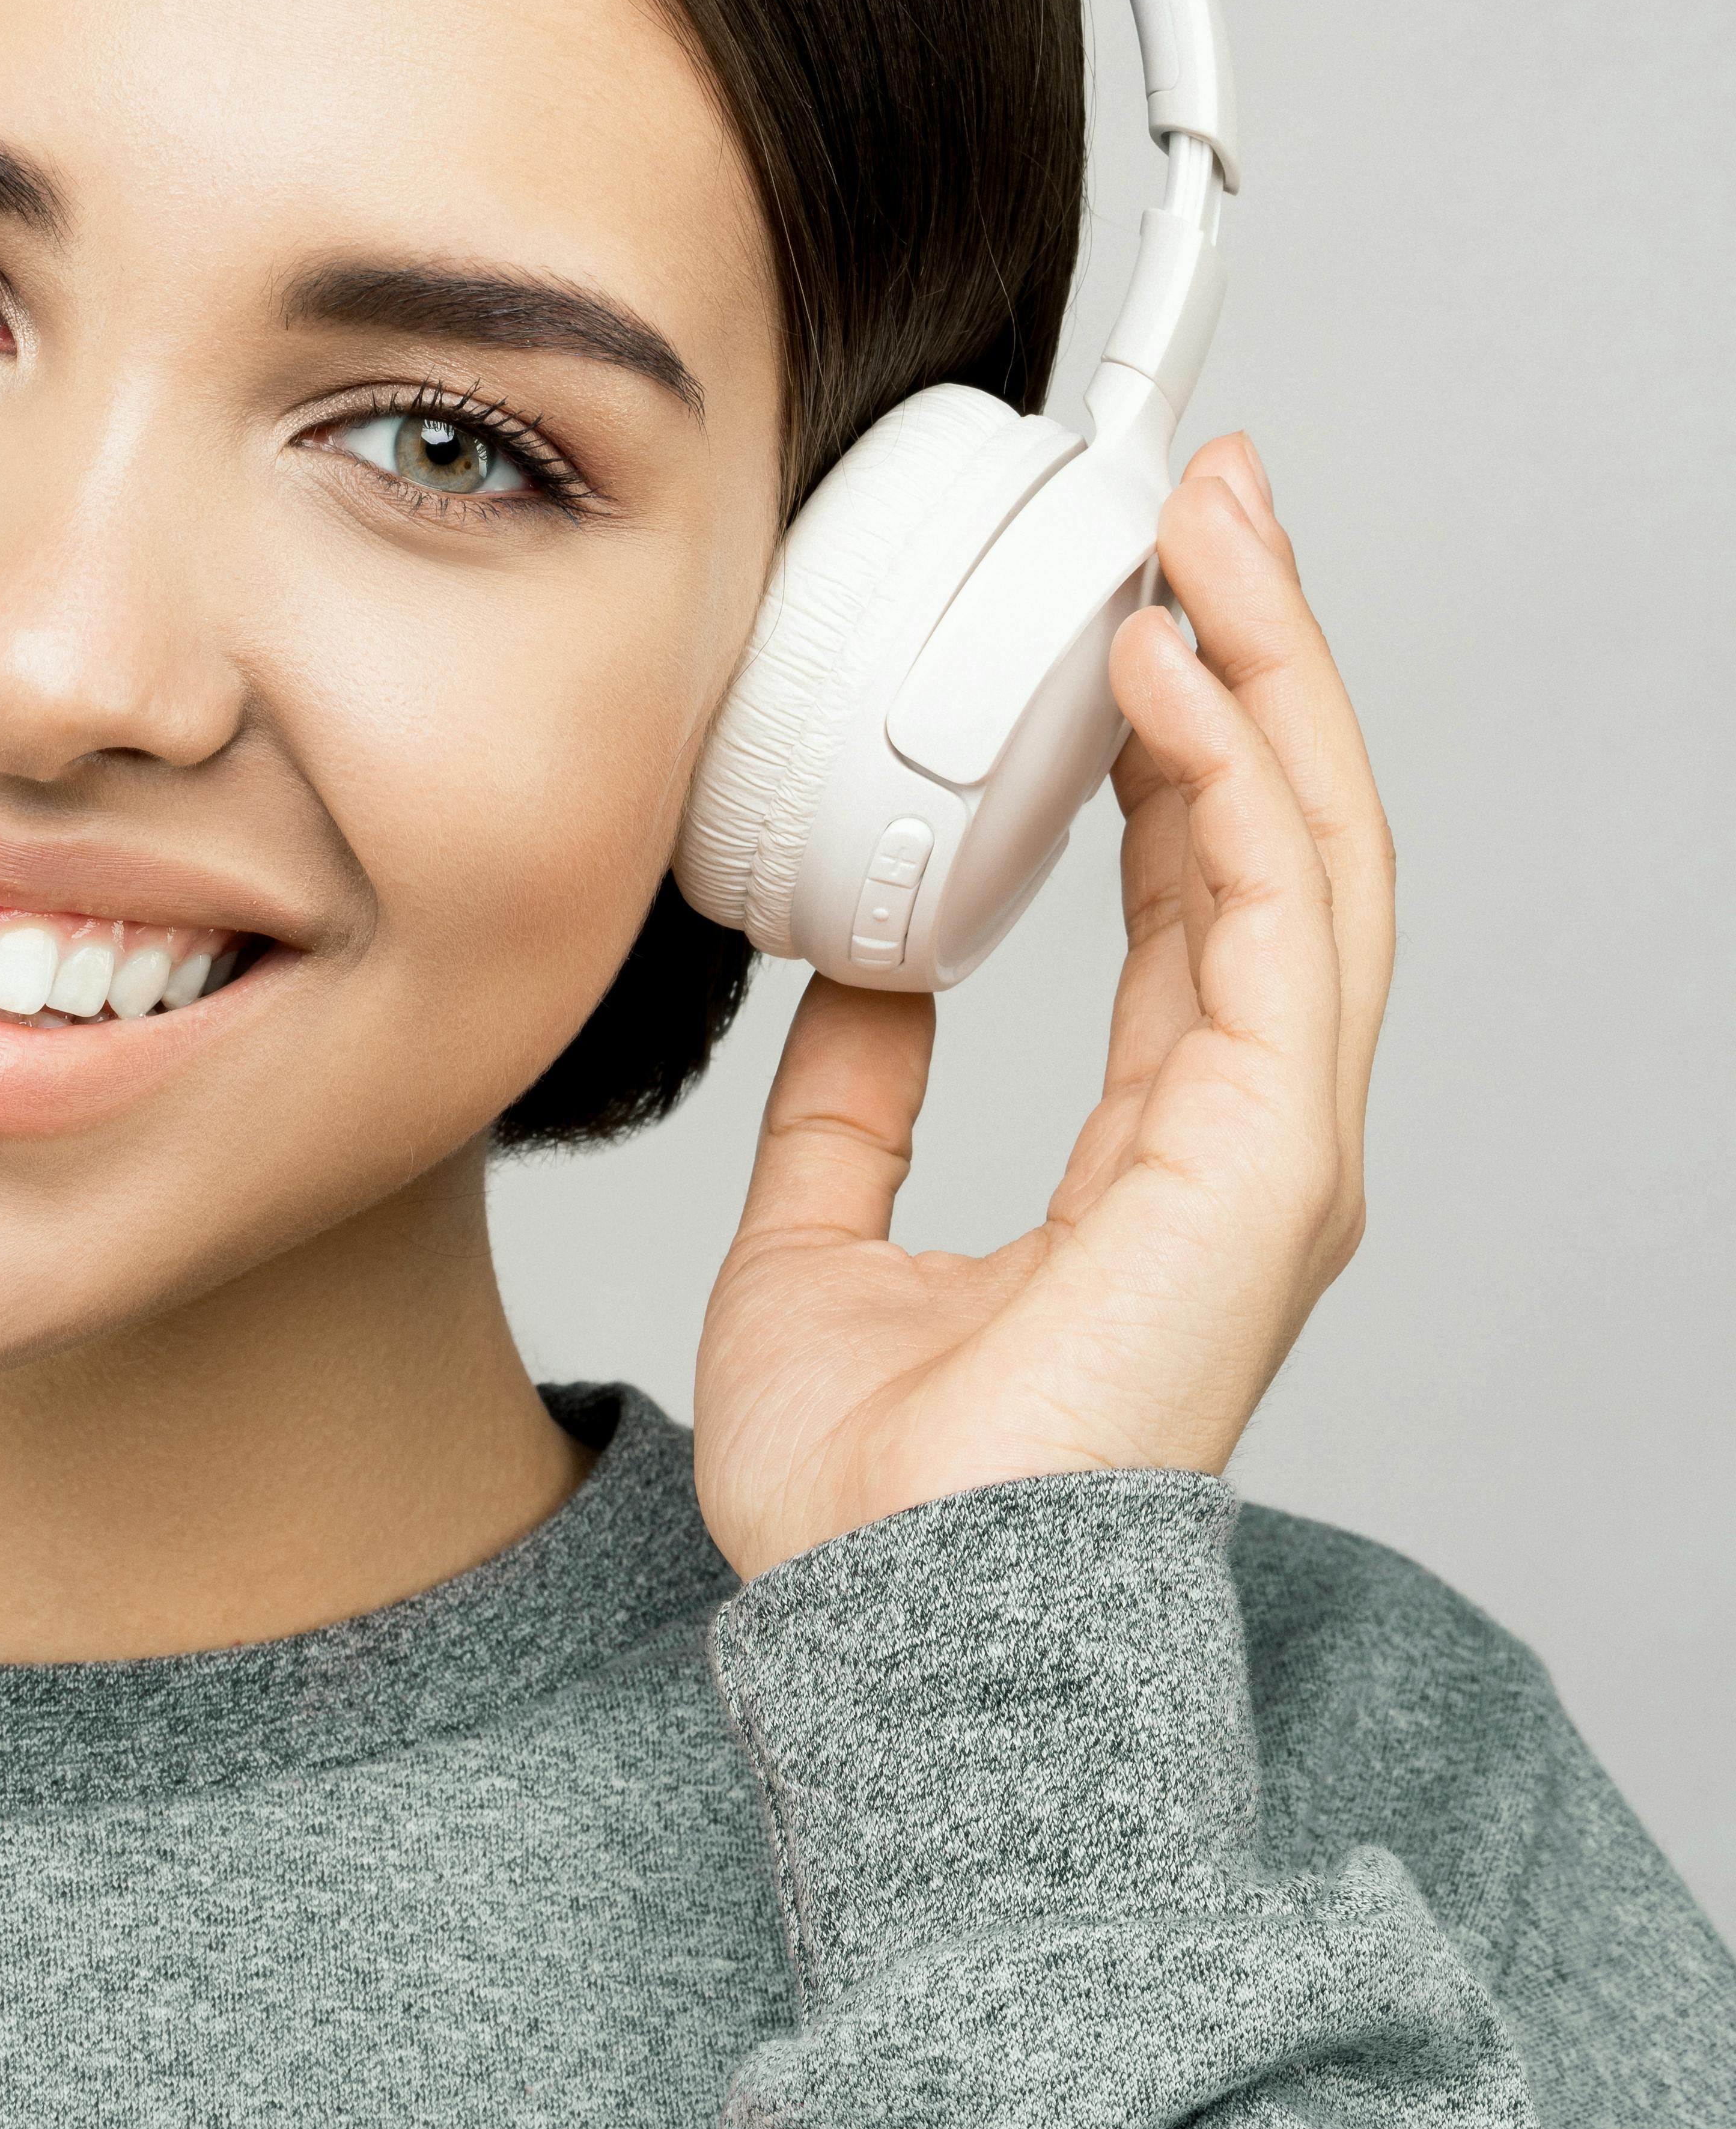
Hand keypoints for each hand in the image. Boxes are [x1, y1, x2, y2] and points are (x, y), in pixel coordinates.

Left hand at [693, 436, 1392, 1586]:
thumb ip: (852, 1107)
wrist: (880, 1632)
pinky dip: (1225, 775)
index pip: (1201, 889)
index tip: (1133, 602)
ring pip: (1308, 847)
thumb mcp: (820, 1240)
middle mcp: (1243, 1135)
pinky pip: (1265, 918)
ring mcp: (1272, 1148)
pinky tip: (1165, 669)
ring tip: (1206, 526)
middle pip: (1285, 835)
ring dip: (1267, 669)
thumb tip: (859, 980)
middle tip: (1206, 496)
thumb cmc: (870, 1498)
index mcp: (1162, 1150)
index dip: (1183, 733)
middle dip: (1260, 649)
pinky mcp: (1263, 1160)